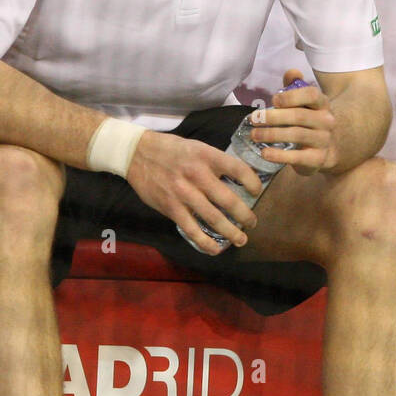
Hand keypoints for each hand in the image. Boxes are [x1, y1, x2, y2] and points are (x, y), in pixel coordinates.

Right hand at [125, 130, 262, 254]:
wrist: (137, 154)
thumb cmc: (172, 150)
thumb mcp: (197, 147)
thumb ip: (215, 162)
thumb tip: (238, 178)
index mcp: (207, 156)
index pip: (238, 169)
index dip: (253, 182)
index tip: (257, 191)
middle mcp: (197, 174)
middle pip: (229, 200)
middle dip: (245, 215)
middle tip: (253, 223)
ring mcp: (183, 193)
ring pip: (213, 218)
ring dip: (231, 232)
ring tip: (241, 239)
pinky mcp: (171, 207)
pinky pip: (191, 229)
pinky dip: (205, 242)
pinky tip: (216, 249)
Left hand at [249, 69, 336, 177]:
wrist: (327, 148)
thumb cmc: (308, 120)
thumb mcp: (303, 103)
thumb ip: (294, 86)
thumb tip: (291, 72)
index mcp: (322, 103)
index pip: (311, 94)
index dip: (291, 96)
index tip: (274, 100)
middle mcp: (327, 121)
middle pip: (299, 116)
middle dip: (273, 117)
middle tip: (254, 119)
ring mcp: (324, 140)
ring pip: (297, 135)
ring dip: (271, 135)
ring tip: (254, 135)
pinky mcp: (318, 159)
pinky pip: (298, 157)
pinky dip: (279, 155)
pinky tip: (264, 153)